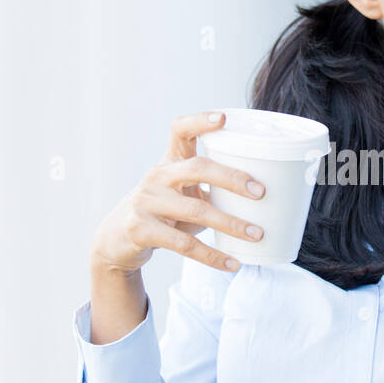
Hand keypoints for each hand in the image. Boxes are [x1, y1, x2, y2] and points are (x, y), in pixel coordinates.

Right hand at [90, 111, 266, 273]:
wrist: (116, 239)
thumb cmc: (164, 211)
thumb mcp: (181, 192)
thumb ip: (211, 188)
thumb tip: (267, 197)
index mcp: (170, 161)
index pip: (180, 130)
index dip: (201, 121)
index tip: (224, 119)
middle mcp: (157, 176)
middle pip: (197, 168)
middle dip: (232, 178)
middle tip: (261, 192)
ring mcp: (146, 202)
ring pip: (195, 209)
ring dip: (231, 223)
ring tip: (257, 234)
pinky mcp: (141, 229)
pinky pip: (184, 244)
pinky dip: (212, 256)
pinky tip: (232, 264)